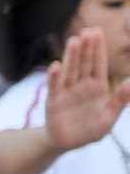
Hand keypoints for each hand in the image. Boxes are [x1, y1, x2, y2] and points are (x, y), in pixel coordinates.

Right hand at [44, 29, 129, 154]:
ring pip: (70, 71)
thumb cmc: (89, 129)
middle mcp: (80, 85)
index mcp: (96, 88)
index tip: (97, 32)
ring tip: (74, 41)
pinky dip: (54, 77)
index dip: (98, 49)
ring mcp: (66, 91)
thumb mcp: (109, 118)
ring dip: (71, 56)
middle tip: (88, 31)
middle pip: (84, 64)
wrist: (66, 143)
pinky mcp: (53, 101)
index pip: (98, 65)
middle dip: (86, 48)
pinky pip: (54, 87)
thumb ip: (120, 100)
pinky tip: (56, 66)